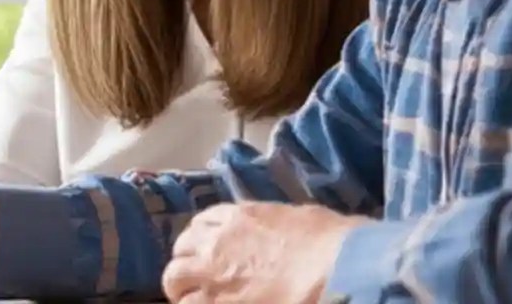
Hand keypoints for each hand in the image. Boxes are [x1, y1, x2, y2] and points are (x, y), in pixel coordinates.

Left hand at [161, 202, 368, 303]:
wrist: (337, 269)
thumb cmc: (332, 242)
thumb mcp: (299, 217)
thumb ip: (277, 223)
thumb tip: (279, 231)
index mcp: (238, 216)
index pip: (201, 223)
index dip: (202, 239)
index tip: (208, 251)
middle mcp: (217, 241)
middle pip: (181, 250)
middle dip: (186, 263)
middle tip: (197, 279)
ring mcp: (213, 274)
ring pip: (174, 279)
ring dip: (182, 289)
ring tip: (192, 299)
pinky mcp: (218, 303)